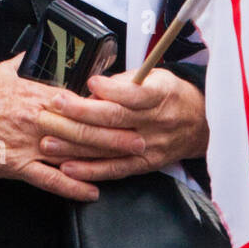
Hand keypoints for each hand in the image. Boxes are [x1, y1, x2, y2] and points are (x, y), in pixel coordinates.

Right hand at [0, 57, 139, 201]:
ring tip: (129, 161)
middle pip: (83, 126)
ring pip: (72, 152)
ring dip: (103, 157)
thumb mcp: (3, 70)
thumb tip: (46, 49)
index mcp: (35, 92)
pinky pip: (48, 180)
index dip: (106, 104)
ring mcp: (27, 144)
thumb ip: (29, 61)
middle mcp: (35, 117)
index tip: (129, 106)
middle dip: (116, 132)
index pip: (79, 98)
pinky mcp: (15, 166)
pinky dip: (71, 188)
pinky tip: (92, 193)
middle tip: (143, 136)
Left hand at [37, 68, 207, 181]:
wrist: (200, 124)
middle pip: (115, 120)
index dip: (111, 89)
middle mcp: (155, 123)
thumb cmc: (170, 95)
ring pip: (108, 147)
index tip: (89, 82)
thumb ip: (126, 82)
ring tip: (49, 141)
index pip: (134, 94)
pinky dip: (90, 170)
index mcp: (160, 95)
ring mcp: (149, 147)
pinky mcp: (144, 165)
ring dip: (76, 145)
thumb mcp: (156, 77)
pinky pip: (114, 170)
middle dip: (81, 113)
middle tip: (54, 107)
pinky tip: (68, 167)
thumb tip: (93, 88)